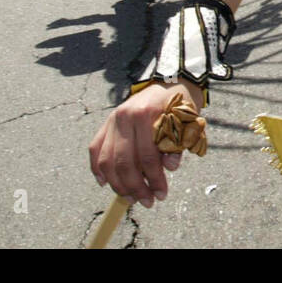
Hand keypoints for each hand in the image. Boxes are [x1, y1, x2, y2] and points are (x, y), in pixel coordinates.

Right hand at [88, 81, 202, 206]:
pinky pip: (95, 149)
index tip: (161, 195)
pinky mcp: (106, 123)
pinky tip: (104, 183)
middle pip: (124, 162)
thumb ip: (178, 145)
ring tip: (130, 197)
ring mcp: (112, 120)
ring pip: (107, 160)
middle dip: (135, 187)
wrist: (169, 80)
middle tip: (147, 202)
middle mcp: (125, 117)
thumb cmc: (180, 104)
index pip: (147, 156)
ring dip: (118, 184)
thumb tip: (169, 167)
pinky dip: (97, 168)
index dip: (155, 180)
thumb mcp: (186, 122)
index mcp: (147, 115)